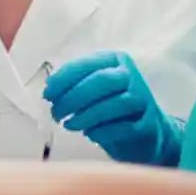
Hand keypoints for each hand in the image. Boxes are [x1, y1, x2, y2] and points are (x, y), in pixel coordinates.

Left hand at [43, 51, 182, 165]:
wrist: (146, 132)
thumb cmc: (109, 106)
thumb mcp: (92, 89)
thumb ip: (72, 84)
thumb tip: (49, 90)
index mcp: (114, 60)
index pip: (87, 64)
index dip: (64, 78)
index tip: (47, 94)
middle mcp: (130, 75)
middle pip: (101, 81)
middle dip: (73, 97)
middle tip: (56, 113)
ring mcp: (142, 99)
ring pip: (114, 104)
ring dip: (85, 116)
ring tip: (69, 125)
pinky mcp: (148, 124)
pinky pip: (123, 127)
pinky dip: (101, 131)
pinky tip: (89, 134)